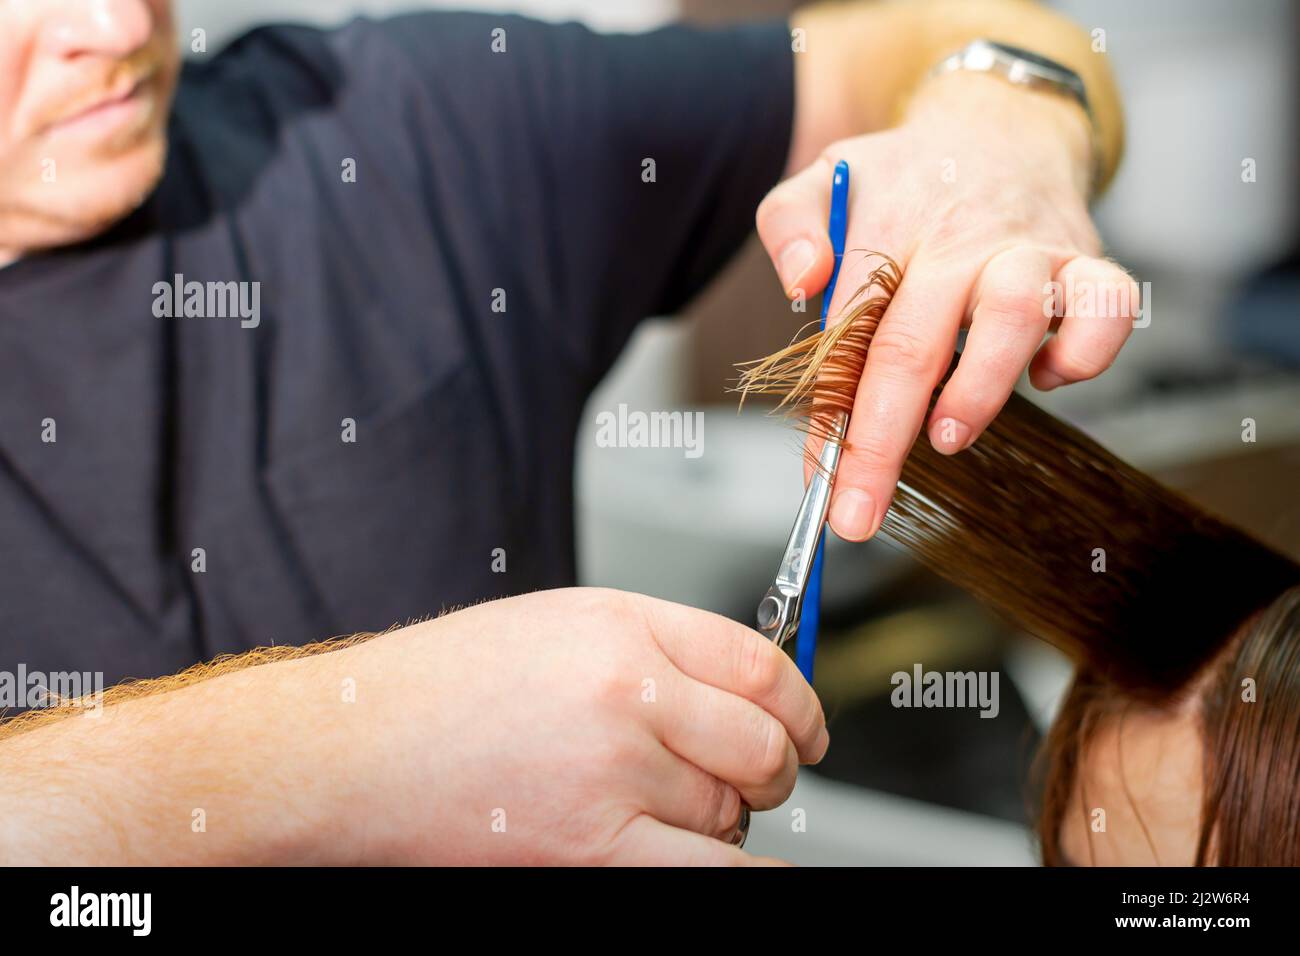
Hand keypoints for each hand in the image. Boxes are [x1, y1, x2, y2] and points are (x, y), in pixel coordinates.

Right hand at [307, 588, 827, 863]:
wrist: (351, 753)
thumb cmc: (443, 690)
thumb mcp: (559, 626)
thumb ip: (657, 649)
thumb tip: (749, 692)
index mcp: (620, 627)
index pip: (761, 664)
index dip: (803, 704)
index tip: (808, 727)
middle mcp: (624, 694)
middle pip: (763, 743)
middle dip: (776, 768)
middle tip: (759, 777)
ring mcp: (609, 777)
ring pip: (731, 813)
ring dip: (725, 820)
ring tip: (671, 809)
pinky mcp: (589, 854)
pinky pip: (711, 873)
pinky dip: (731, 870)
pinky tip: (716, 857)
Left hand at [757, 72, 1140, 541]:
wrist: (1001, 121)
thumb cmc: (905, 177)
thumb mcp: (826, 180)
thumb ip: (790, 227)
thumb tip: (802, 283)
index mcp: (887, 231)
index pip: (847, 335)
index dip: (830, 416)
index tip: (819, 483)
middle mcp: (959, 243)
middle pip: (915, 343)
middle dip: (883, 440)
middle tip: (861, 509)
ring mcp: (1027, 251)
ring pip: (1015, 316)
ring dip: (980, 386)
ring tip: (948, 435)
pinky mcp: (1086, 261)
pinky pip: (1109, 305)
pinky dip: (1087, 351)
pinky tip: (1049, 378)